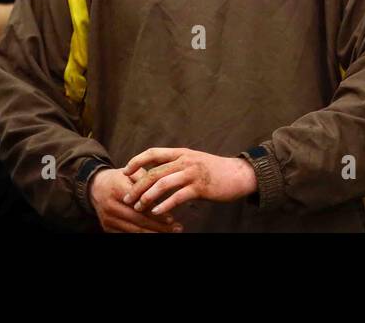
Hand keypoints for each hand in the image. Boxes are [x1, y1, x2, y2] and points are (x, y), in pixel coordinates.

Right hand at [89, 167, 180, 232]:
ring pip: (135, 230)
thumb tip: (165, 187)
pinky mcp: (107, 227)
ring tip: (170, 232)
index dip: (157, 213)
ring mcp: (108, 219)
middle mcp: (111, 206)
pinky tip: (156, 233)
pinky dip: (143, 234)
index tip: (172, 218)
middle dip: (159, 226)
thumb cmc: (119, 178)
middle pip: (139, 220)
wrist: (96, 187)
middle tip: (176, 228)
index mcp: (118, 189)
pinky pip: (128, 234)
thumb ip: (147, 179)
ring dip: (154, 233)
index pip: (141, 204)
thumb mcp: (131, 173)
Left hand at [121, 147, 256, 216]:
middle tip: (128, 197)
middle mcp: (184, 160)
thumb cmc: (215, 170)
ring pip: (163, 184)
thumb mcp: (194, 161)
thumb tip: (159, 173)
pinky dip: (165, 205)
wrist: (239, 174)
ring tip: (139, 207)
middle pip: (154, 171)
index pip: (153, 152)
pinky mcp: (200, 187)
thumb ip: (178, 165)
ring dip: (148, 197)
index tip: (125, 170)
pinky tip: (157, 212)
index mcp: (181, 152)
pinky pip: (178, 197)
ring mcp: (192, 173)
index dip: (137, 160)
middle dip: (138, 186)